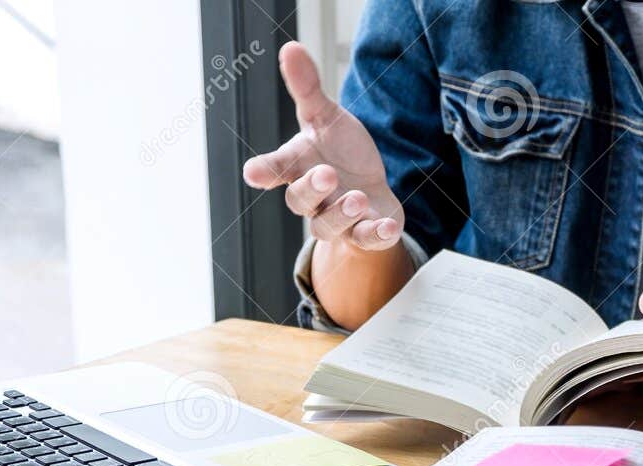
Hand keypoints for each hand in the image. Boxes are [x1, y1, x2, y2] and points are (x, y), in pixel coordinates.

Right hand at [242, 42, 402, 251]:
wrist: (371, 188)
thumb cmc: (340, 152)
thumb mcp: (326, 117)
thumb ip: (307, 89)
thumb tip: (291, 48)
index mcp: (298, 166)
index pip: (275, 168)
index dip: (264, 171)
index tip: (254, 172)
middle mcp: (313, 198)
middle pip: (299, 201)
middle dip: (311, 189)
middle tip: (326, 174)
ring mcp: (337, 220)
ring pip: (328, 226)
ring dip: (342, 213)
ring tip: (356, 198)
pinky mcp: (364, 234)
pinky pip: (366, 240)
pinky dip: (376, 234)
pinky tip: (387, 225)